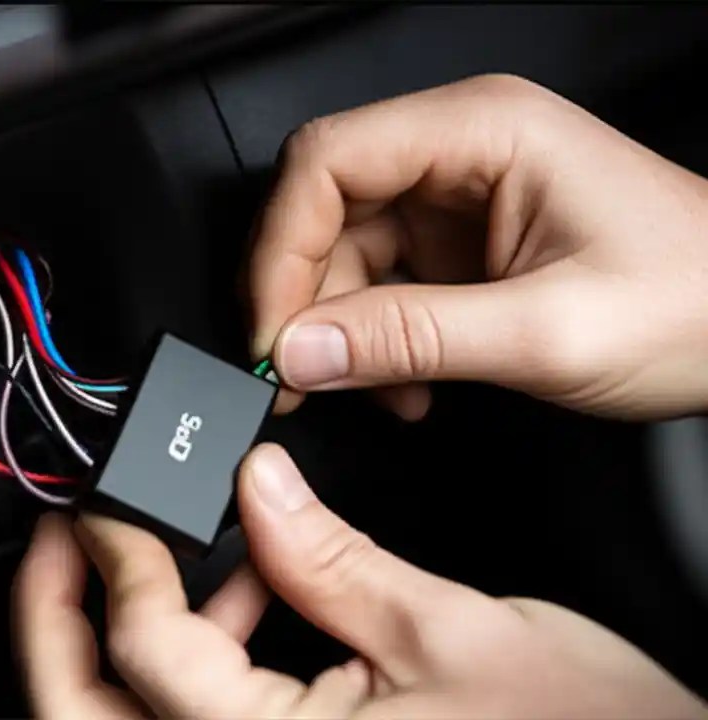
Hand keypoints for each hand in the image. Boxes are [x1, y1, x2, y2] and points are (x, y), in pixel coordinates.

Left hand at [13, 444, 706, 717]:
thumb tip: (253, 484)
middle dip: (58, 622)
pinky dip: (195, 665)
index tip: (107, 503)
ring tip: (156, 558)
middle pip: (89, 710)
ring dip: (127, 640)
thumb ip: (328, 555)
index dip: (116, 559)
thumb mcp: (448, 631)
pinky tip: (240, 603)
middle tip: (64, 545)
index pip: (145, 648)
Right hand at [249, 73, 707, 420]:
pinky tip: (404, 386)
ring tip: (366, 391)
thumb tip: (300, 349)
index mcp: (484, 130)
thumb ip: (411, 338)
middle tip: (292, 372)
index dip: (281, 247)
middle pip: (324, 206)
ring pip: (345, 252)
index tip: (272, 329)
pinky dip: (375, 342)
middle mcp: (463, 150)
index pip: (328, 160)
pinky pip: (382, 284)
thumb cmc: (697, 303)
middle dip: (301, 295)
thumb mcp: (544, 333)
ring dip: (341, 331)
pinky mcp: (463, 244)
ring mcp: (460, 197)